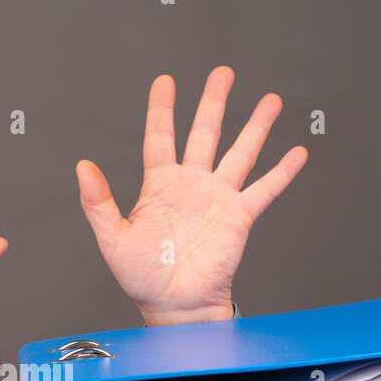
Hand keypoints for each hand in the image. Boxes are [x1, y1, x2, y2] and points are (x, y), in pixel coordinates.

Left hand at [76, 66, 307, 325]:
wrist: (174, 307)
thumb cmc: (143, 279)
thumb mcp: (112, 239)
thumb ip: (98, 202)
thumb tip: (83, 167)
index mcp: (159, 186)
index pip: (160, 137)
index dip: (162, 109)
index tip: (165, 81)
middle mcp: (191, 186)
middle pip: (204, 133)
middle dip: (214, 102)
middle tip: (223, 73)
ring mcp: (217, 199)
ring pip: (239, 152)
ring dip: (255, 126)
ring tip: (270, 100)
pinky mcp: (239, 217)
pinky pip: (264, 189)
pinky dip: (282, 172)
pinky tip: (297, 152)